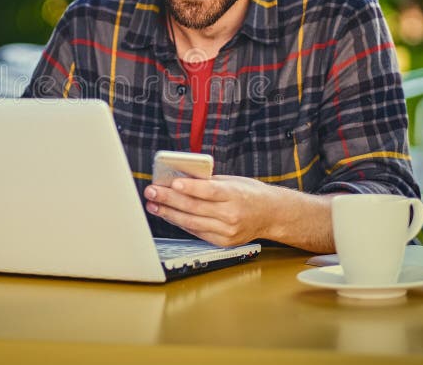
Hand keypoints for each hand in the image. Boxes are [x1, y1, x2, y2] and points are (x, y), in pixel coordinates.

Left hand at [144, 175, 271, 246]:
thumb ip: (209, 182)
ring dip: (169, 213)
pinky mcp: (223, 242)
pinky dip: (181, 223)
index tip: (171, 183)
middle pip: (195, 207)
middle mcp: (231, 215)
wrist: (271, 215)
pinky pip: (197, 232)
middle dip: (169, 199)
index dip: (189, 188)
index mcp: (235, 195)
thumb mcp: (233, 181)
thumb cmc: (250, 193)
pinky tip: (168, 215)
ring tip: (153, 205)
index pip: (209, 191)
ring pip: (192, 222)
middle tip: (151, 192)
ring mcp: (227, 231)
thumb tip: (180, 180)